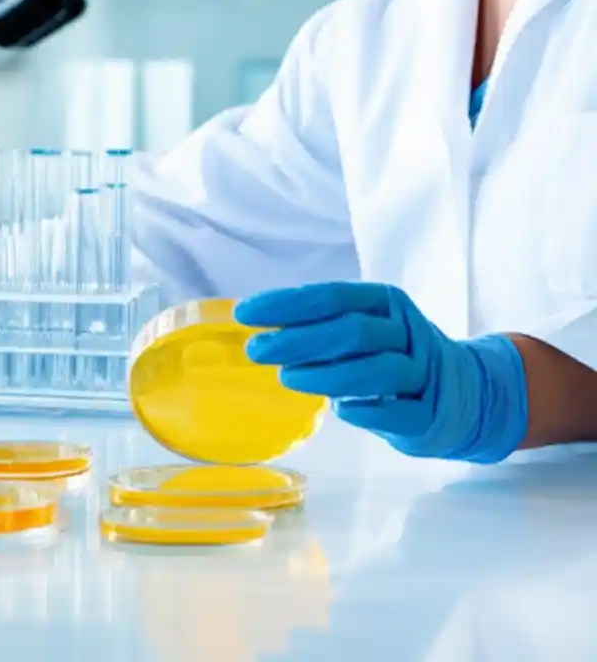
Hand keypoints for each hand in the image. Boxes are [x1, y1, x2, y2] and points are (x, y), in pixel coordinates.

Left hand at [235, 282, 527, 461]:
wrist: (466, 395)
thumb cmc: (391, 360)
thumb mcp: (360, 334)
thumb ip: (319, 329)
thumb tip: (258, 328)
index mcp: (386, 304)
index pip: (333, 296)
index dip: (288, 303)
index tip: (244, 313)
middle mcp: (408, 332)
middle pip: (353, 330)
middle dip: (299, 339)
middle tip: (257, 350)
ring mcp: (425, 373)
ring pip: (378, 369)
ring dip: (327, 374)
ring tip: (287, 378)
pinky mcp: (433, 414)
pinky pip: (400, 412)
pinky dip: (369, 411)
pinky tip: (342, 411)